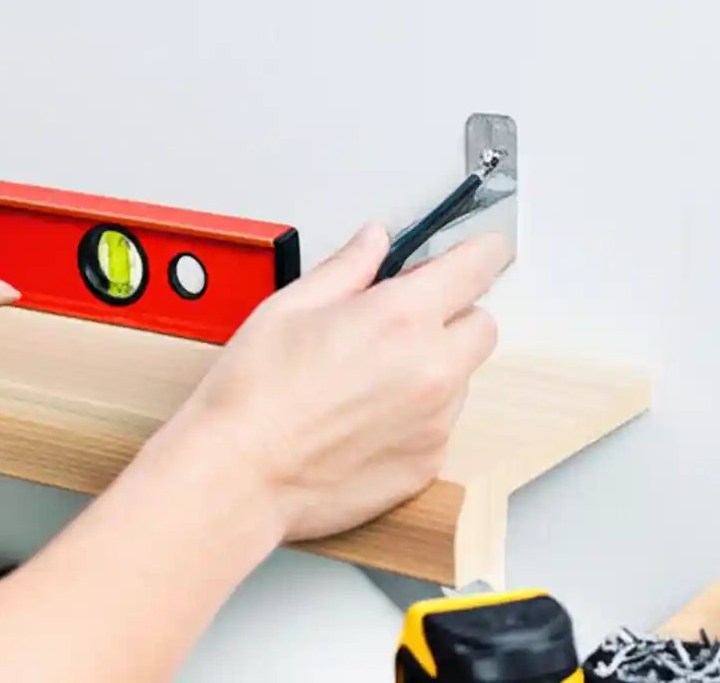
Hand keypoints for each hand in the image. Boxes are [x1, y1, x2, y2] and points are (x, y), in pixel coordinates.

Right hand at [171, 224, 510, 540]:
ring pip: (461, 379)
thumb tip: (373, 243)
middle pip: (481, 325)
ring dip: (433, 368)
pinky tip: (364, 419)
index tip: (479, 252)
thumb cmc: (253, 396)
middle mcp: (432, 369)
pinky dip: (416, 417)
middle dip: (453, 315)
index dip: (481, 253)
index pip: (478, 266)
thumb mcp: (291, 306)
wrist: (238, 475)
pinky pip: (440, 426)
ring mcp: (435, 422)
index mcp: (401, 318)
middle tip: (403, 322)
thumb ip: (347, 268)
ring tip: (367, 381)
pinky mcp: (426, 464)